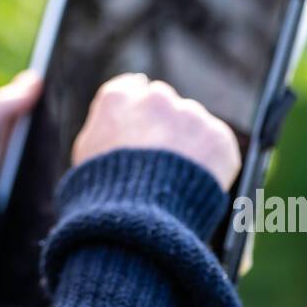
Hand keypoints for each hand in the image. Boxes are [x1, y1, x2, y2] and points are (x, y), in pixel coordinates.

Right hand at [72, 73, 240, 192]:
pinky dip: (211, 163)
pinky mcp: (218, 136)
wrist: (139, 218)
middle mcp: (156, 97)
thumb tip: (120, 123)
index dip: (139, 110)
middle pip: (164, 104)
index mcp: (119, 98)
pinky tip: (193, 184)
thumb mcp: (88, 153)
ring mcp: (190, 114)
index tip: (143, 125)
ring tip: (175, 181)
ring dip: (189, 143)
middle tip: (160, 162)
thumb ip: (106, 126)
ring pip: (193, 124)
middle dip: (165, 125)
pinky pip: (217, 145)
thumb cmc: (104, 191)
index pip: (133, 87)